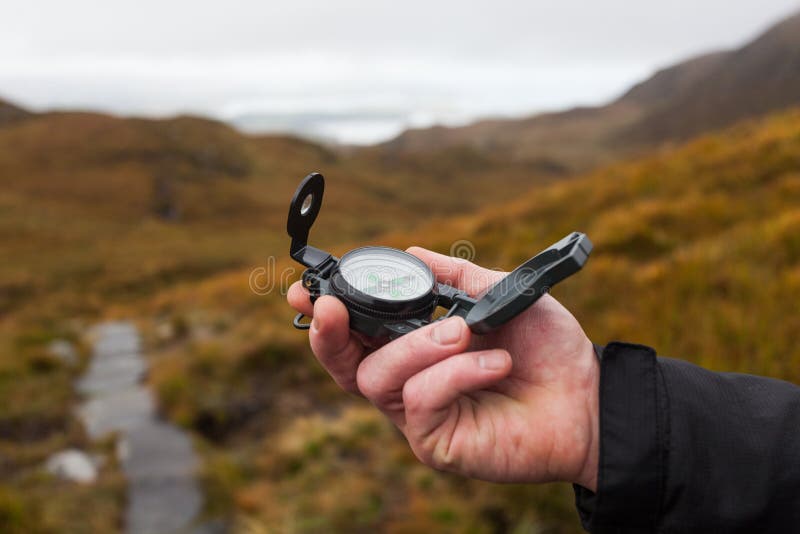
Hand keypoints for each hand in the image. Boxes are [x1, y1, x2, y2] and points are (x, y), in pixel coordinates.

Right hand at [287, 247, 598, 490]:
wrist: (587, 394)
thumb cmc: (544, 348)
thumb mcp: (499, 295)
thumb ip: (454, 276)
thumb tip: (409, 254)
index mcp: (416, 347)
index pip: (356, 333)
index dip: (326, 312)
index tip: (304, 289)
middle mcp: (409, 382)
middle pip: (344, 364)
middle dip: (330, 333)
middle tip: (331, 306)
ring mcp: (420, 416)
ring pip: (378, 378)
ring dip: (419, 345)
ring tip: (464, 331)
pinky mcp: (437, 444)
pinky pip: (422, 400)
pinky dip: (456, 372)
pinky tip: (495, 363)